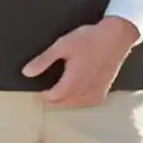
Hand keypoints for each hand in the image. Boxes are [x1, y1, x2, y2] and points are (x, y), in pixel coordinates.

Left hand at [21, 17, 139, 106]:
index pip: (51, 98)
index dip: (42, 92)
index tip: (39, 83)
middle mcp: (84, 94)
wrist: (116, 38)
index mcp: (72, 84)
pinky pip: (85, 102)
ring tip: (62, 81)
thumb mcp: (62, 46)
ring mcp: (95, 95)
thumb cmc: (89, 39)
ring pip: (73, 104)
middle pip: (61, 103)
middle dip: (53, 96)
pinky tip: (76, 84)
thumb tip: (26, 73)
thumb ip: (43, 61)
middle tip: (49, 80)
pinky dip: (77, 97)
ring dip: (65, 97)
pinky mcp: (103, 94)